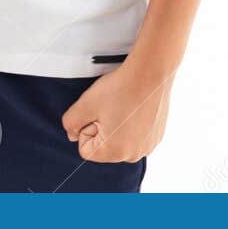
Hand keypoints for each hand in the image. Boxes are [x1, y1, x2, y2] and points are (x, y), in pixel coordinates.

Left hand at [59, 60, 173, 162]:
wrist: (150, 73)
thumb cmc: (121, 88)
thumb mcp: (85, 104)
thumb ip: (71, 123)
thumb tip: (72, 135)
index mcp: (115, 152)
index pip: (85, 150)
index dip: (86, 128)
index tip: (98, 113)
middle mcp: (134, 155)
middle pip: (104, 147)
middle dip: (101, 128)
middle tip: (110, 108)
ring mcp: (148, 146)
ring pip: (118, 141)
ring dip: (116, 126)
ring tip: (123, 106)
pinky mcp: (156, 136)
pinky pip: (134, 136)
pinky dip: (130, 124)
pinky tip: (134, 106)